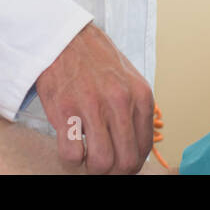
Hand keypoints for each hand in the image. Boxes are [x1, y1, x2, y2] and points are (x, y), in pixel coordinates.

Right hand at [35, 23, 154, 174]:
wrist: (65, 38)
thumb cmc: (96, 61)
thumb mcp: (128, 80)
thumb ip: (135, 111)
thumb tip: (136, 148)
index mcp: (140, 96)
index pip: (144, 148)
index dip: (131, 163)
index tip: (120, 164)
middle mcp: (120, 102)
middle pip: (124, 162)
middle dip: (113, 171)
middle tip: (103, 164)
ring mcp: (92, 106)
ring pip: (100, 163)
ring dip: (91, 166)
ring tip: (86, 154)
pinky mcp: (65, 110)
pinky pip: (72, 154)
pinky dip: (71, 157)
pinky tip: (70, 142)